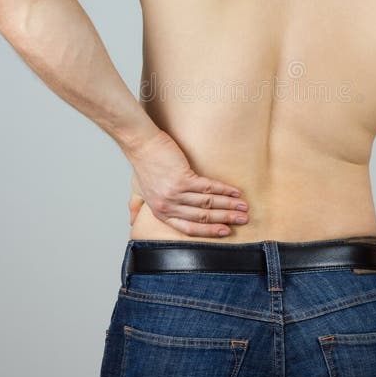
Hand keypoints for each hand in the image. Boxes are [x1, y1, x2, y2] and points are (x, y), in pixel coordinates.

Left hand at [128, 129, 248, 236]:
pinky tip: (235, 192)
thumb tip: (131, 222)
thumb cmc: (142, 165)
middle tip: (243, 219)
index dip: (209, 231)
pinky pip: (208, 187)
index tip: (225, 231)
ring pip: (208, 203)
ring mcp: (176, 193)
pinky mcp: (182, 178)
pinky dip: (224, 190)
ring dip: (229, 205)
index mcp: (161, 213)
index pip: (189, 228)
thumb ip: (136, 206)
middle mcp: (169, 206)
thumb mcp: (136, 190)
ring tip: (244, 207)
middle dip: (226, 219)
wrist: (142, 145)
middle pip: (203, 217)